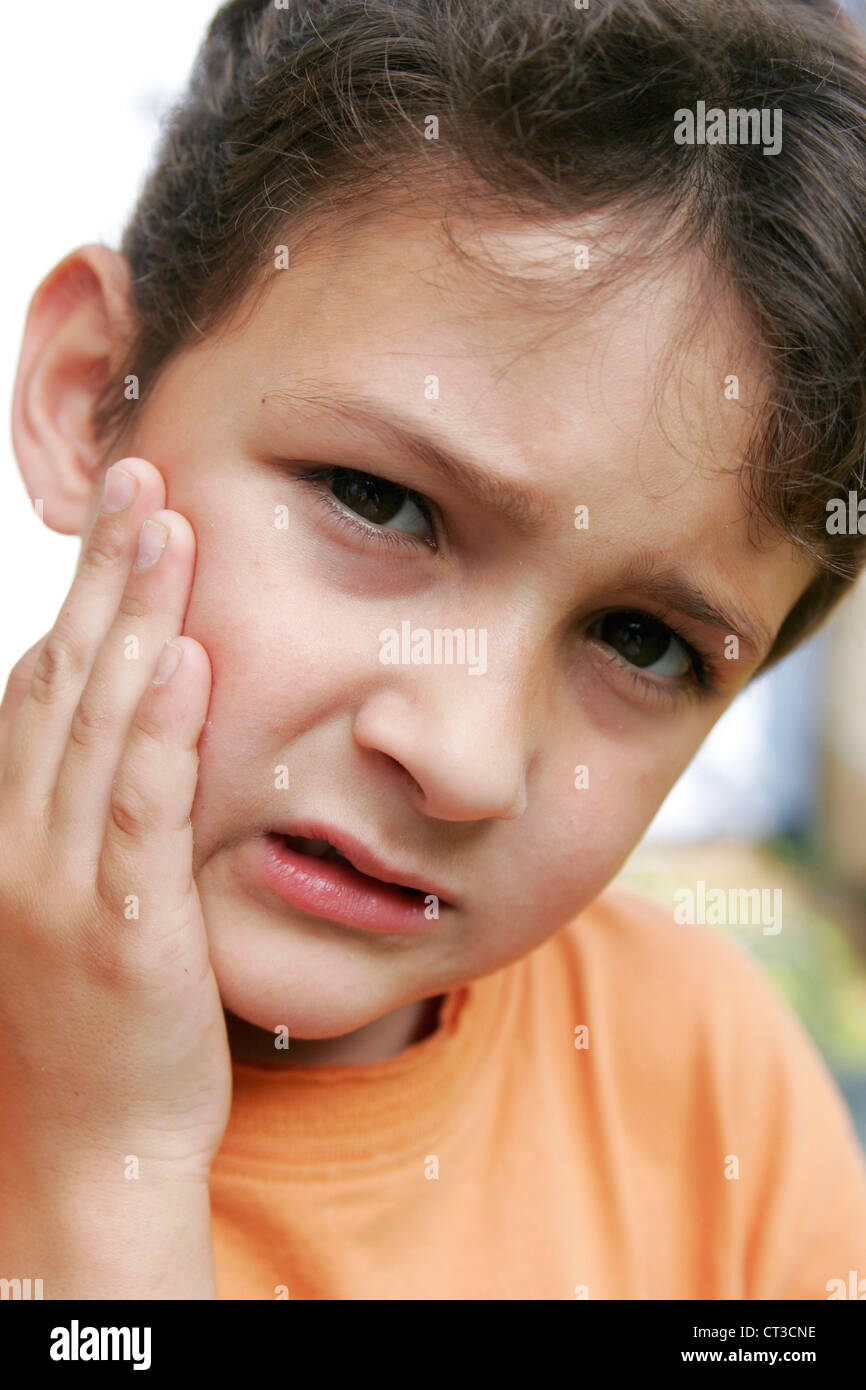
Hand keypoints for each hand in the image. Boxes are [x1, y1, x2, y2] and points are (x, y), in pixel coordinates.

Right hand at [0, 457, 230, 1191]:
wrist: (91, 1146)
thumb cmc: (98, 1022)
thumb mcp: (79, 900)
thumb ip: (97, 813)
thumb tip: (137, 727)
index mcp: (12, 829)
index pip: (41, 687)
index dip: (80, 595)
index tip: (119, 517)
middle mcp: (20, 842)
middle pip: (61, 679)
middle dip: (103, 573)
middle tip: (139, 476)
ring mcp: (62, 885)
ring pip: (93, 725)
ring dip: (133, 619)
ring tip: (167, 527)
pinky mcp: (121, 929)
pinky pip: (137, 812)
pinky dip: (158, 732)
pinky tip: (186, 662)